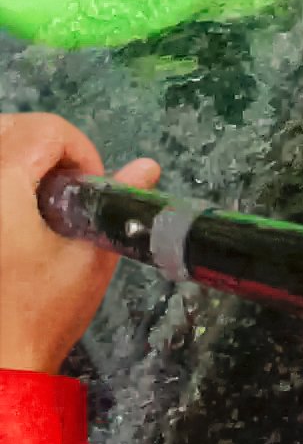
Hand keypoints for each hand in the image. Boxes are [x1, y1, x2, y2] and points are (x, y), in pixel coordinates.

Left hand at [0, 113, 159, 373]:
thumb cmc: (40, 315)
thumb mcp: (90, 259)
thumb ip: (120, 206)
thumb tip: (147, 166)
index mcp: (1, 190)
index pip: (42, 130)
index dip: (78, 148)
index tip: (91, 187)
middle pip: (6, 128)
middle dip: (43, 146)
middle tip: (65, 188)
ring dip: (16, 159)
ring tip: (36, 202)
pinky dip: (4, 182)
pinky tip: (15, 222)